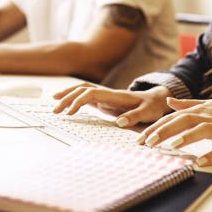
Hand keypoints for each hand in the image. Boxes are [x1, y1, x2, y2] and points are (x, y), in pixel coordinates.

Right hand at [52, 83, 172, 126]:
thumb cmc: (152, 106)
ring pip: (82, 91)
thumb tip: (120, 122)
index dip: (78, 101)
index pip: (91, 93)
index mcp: (114, 95)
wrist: (156, 100)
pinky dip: (74, 99)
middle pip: (82, 90)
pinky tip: (67, 106)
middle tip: (55, 111)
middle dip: (67, 98)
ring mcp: (104, 96)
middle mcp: (107, 93)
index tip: (69, 113)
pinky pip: (85, 97)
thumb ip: (134, 116)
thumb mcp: (147, 112)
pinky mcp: (104, 102)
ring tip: (55, 105)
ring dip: (68, 96)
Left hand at [137, 98, 211, 166]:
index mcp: (200, 110)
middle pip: (183, 121)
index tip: (141, 137)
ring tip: (170, 147)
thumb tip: (169, 101)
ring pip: (201, 131)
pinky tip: (200, 162)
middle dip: (164, 131)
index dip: (157, 126)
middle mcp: (208, 117)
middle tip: (147, 143)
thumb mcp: (208, 105)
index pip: (174, 117)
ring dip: (186, 138)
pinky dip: (211, 154)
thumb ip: (188, 104)